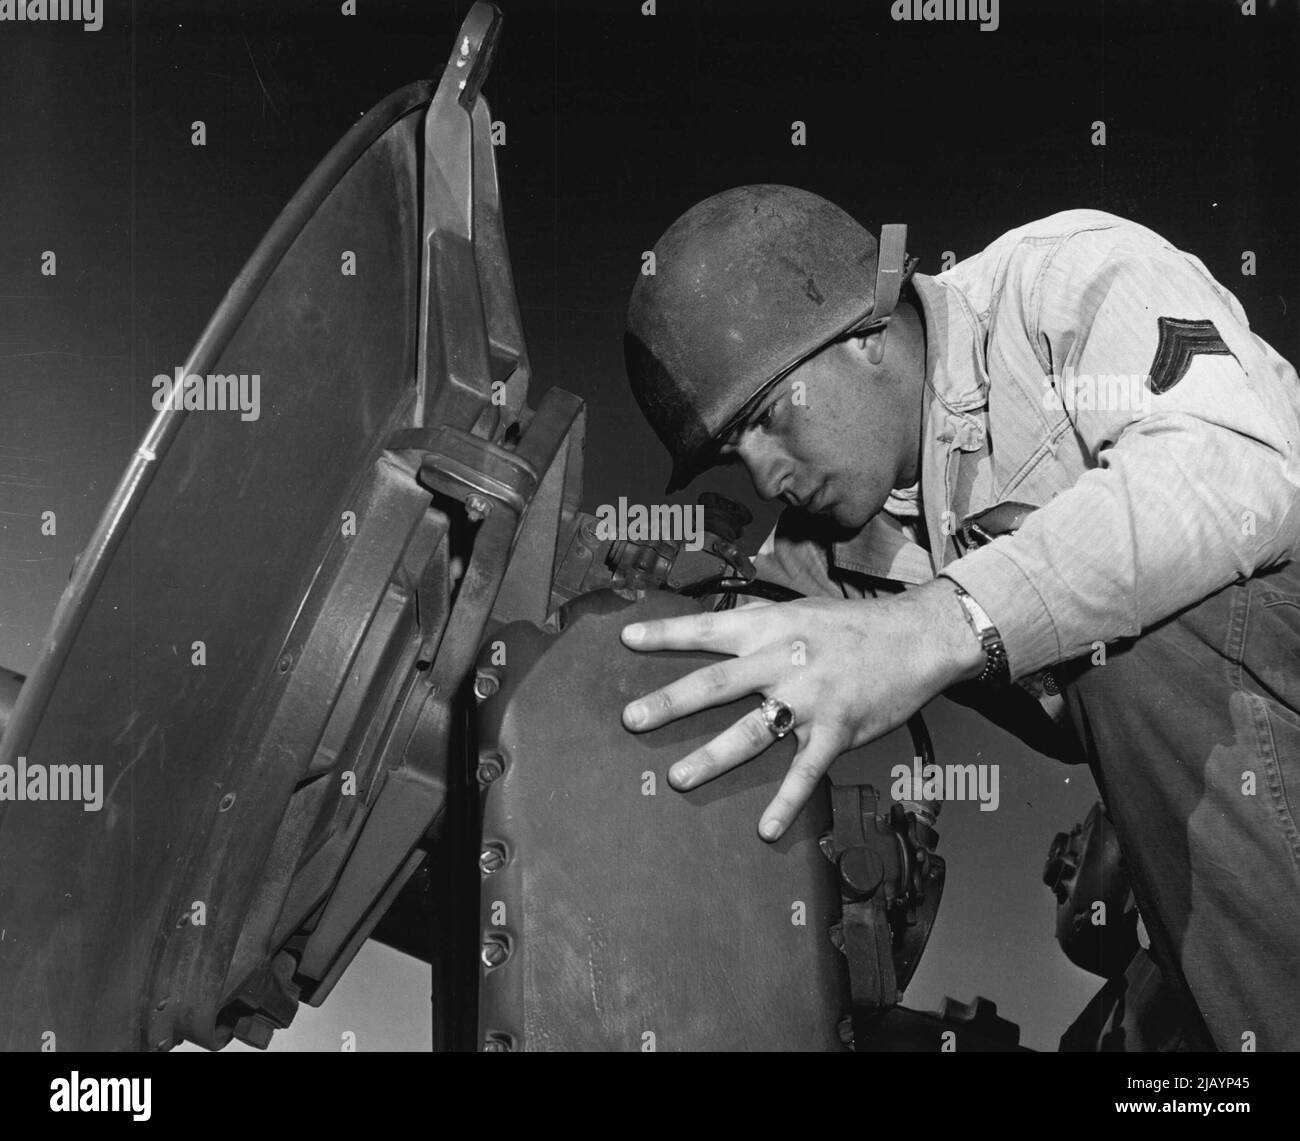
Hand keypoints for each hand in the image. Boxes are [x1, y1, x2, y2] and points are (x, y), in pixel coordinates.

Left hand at [620, 579, 984, 840]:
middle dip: (671, 703)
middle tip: (633, 720)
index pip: (708, 629)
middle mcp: (783, 662)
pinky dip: (787, 801)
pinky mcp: (838, 730)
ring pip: (753, 731)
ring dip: (713, 756)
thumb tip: (709, 628)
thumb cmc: (851, 625)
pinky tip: (766, 829)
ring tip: (678, 777)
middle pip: (717, 684)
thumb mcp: (796, 610)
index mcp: (769, 629)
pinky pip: (806, 771)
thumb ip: (753, 623)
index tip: (627, 641)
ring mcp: (810, 699)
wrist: (916, 636)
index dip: (666, 634)